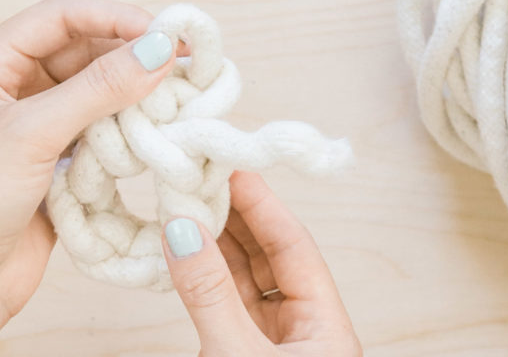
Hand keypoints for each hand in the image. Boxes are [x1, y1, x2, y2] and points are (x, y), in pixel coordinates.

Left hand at [0, 0, 176, 355]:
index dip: (114, 17)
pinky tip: (151, 132)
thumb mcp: (30, 136)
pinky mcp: (52, 160)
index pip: (60, 16)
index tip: (164, 35)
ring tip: (175, 99)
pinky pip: (97, 128)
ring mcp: (33, 124)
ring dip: (131, 94)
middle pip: (82, 49)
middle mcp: (9, 87)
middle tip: (183, 67)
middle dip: (130, 56)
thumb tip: (157, 50)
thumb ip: (97, 89)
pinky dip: (124, 128)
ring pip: (94, 90)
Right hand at [162, 171, 360, 355]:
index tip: (231, 168)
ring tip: (185, 206)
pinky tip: (182, 252)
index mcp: (326, 329)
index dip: (262, 205)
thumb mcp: (236, 353)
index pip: (295, 249)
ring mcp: (267, 346)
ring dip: (213, 245)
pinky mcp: (237, 356)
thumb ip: (210, 294)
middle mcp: (301, 333)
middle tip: (201, 180)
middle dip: (234, 218)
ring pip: (241, 281)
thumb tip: (182, 230)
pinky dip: (201, 279)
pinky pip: (221, 306)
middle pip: (269, 259)